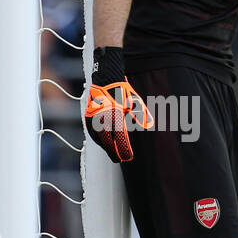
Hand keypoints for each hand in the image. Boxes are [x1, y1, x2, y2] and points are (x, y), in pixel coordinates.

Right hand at [84, 47, 152, 162]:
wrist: (106, 77)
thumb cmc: (123, 90)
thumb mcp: (135, 100)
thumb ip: (141, 113)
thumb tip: (149, 125)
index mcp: (116, 112)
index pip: (120, 136)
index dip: (124, 148)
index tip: (128, 157)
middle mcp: (103, 115)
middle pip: (108, 139)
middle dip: (114, 151)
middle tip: (120, 160)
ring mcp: (94, 115)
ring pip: (99, 136)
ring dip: (105, 147)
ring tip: (112, 155)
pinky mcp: (88, 114)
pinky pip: (91, 130)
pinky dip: (96, 139)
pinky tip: (101, 145)